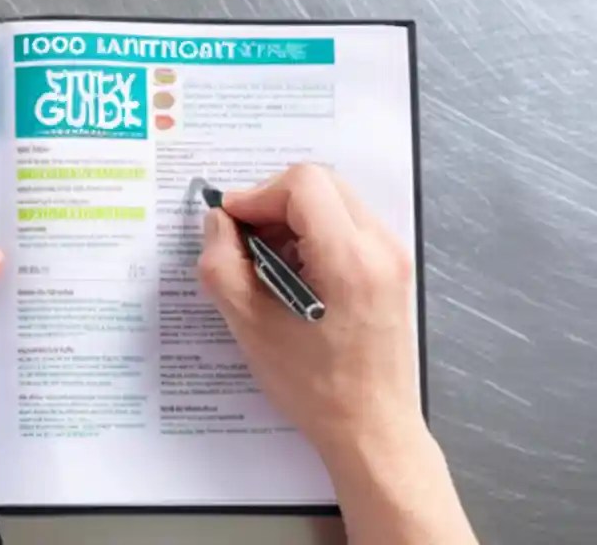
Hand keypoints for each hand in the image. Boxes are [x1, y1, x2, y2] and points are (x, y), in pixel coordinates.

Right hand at [197, 164, 421, 455]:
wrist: (370, 427)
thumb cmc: (313, 386)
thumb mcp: (249, 325)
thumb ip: (221, 262)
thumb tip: (219, 221)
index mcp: (349, 258)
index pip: (302, 183)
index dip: (256, 196)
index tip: (230, 226)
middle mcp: (379, 246)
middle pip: (319, 183)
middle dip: (272, 203)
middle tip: (245, 242)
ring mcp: (392, 255)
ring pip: (333, 199)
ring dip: (291, 219)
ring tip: (266, 264)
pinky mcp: (391, 268)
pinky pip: (347, 223)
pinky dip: (313, 234)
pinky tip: (293, 275)